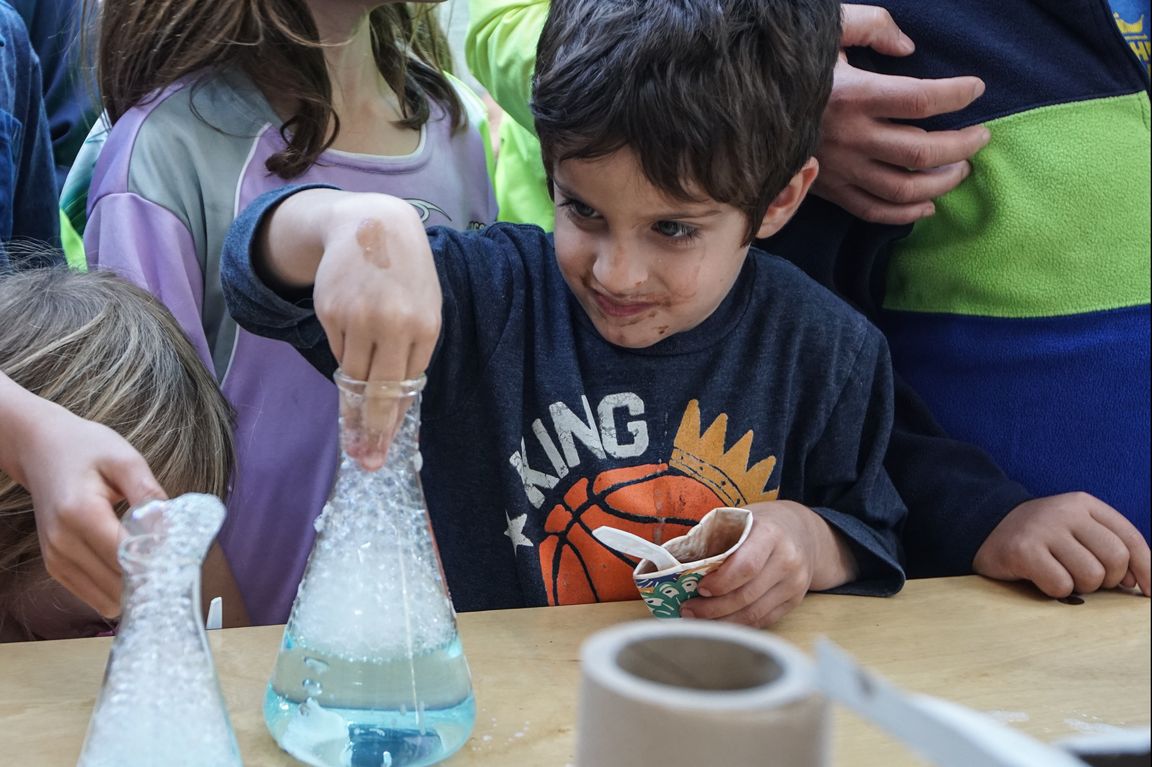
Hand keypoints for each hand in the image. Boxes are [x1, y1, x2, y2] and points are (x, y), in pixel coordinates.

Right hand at [7, 391, 165, 616]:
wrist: (41, 449)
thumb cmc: (87, 449)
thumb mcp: (125, 460)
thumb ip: (148, 494)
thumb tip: (170, 529)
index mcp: (80, 514)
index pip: (126, 557)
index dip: (158, 563)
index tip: (183, 558)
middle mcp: (62, 543)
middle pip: (117, 584)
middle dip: (150, 578)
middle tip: (174, 563)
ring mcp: (55, 558)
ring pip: (106, 598)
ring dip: (133, 588)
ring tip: (152, 563)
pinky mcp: (55, 567)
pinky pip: (93, 596)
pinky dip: (116, 589)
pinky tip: (133, 568)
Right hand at [301, 193, 441, 467]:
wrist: (373, 224)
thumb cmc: (407, 274)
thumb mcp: (426, 307)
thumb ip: (414, 350)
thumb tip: (397, 399)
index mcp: (424, 327)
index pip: (404, 387)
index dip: (391, 422)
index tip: (383, 450)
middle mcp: (391, 324)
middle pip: (375, 391)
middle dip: (369, 431)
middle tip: (365, 460)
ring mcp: (357, 318)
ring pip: (352, 375)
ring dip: (352, 400)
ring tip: (356, 423)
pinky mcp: (330, 312)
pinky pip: (338, 349)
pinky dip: (346, 353)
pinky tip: (354, 332)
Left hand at [681, 501, 856, 626]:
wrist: (803, 533)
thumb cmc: (762, 525)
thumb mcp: (741, 520)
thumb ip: (717, 539)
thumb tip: (681, 564)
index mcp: (771, 535)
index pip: (746, 566)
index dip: (721, 582)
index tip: (698, 588)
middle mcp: (788, 561)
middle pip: (747, 595)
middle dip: (713, 608)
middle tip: (688, 610)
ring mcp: (795, 585)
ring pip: (755, 614)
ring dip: (722, 621)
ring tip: (697, 619)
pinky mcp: (794, 602)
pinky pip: (763, 621)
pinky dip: (738, 625)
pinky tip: (719, 622)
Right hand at [813, 5, 990, 223]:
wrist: (743, 108)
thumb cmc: (792, 66)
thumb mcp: (829, 29)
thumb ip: (873, 26)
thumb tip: (908, 48)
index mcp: (855, 95)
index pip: (922, 100)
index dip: (958, 95)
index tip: (976, 89)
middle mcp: (851, 137)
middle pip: (922, 151)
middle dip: (963, 146)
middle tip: (981, 137)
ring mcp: (841, 169)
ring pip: (904, 188)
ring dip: (942, 182)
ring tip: (961, 169)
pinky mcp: (830, 190)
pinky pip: (874, 211)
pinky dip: (906, 214)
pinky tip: (928, 205)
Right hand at [973, 493, 1151, 597]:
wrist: (984, 527)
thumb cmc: (1039, 537)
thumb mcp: (1075, 529)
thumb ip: (1107, 546)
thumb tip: (1139, 582)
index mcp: (1084, 504)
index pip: (1131, 539)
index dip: (1146, 570)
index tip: (1146, 591)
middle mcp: (1065, 511)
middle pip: (1116, 559)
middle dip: (1108, 580)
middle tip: (1087, 580)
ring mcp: (1043, 529)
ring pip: (1091, 575)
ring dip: (1080, 587)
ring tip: (1061, 576)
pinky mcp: (1023, 550)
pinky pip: (1061, 585)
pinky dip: (1055, 591)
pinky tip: (1041, 579)